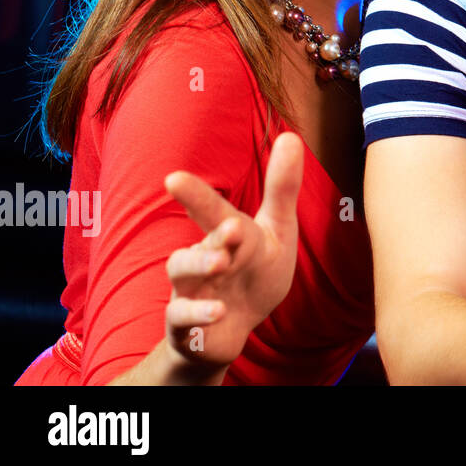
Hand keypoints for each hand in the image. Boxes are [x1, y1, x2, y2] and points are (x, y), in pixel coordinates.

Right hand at [160, 132, 303, 369]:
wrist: (230, 330)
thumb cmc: (254, 272)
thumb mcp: (275, 231)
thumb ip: (282, 188)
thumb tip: (291, 135)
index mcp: (225, 233)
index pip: (211, 210)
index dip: (195, 194)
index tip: (173, 178)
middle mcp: (202, 256)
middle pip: (198, 237)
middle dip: (210, 233)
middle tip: (230, 224)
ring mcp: (190, 289)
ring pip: (182, 273)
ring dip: (201, 265)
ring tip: (221, 263)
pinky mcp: (186, 324)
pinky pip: (183, 316)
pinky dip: (199, 313)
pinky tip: (218, 311)